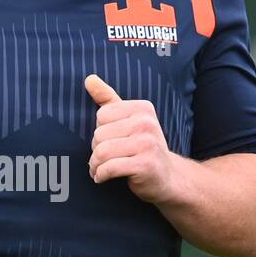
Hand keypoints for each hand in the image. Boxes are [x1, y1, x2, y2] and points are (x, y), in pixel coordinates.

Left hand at [84, 74, 176, 205]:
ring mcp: (148, 144)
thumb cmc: (143, 148)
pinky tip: (102, 178)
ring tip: (99, 169)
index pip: (102, 115)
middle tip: (106, 158)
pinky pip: (109, 168)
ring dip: (95, 165)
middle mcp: (147, 123)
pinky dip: (101, 175)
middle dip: (96, 150)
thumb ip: (108, 99)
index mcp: (142, 109)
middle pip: (99, 134)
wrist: (166, 178)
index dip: (101, 131)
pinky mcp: (145, 165)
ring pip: (102, 152)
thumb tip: (89, 78)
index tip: (111, 141)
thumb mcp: (129, 120)